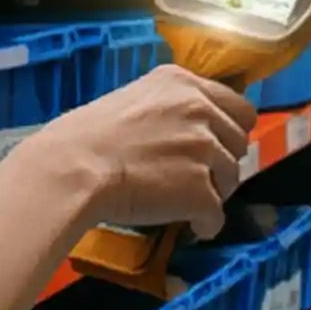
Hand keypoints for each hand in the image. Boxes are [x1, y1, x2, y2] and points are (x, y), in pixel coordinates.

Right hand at [18, 64, 256, 238]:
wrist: (70, 169)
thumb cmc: (87, 136)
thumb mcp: (136, 99)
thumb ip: (173, 107)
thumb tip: (195, 128)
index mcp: (185, 84)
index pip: (240, 107)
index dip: (231, 130)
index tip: (217, 145)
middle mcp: (201, 110)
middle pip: (239, 142)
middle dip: (223, 161)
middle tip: (198, 176)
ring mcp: (204, 149)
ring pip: (232, 177)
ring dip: (214, 192)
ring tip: (185, 200)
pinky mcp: (200, 188)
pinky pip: (216, 215)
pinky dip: (206, 224)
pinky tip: (191, 226)